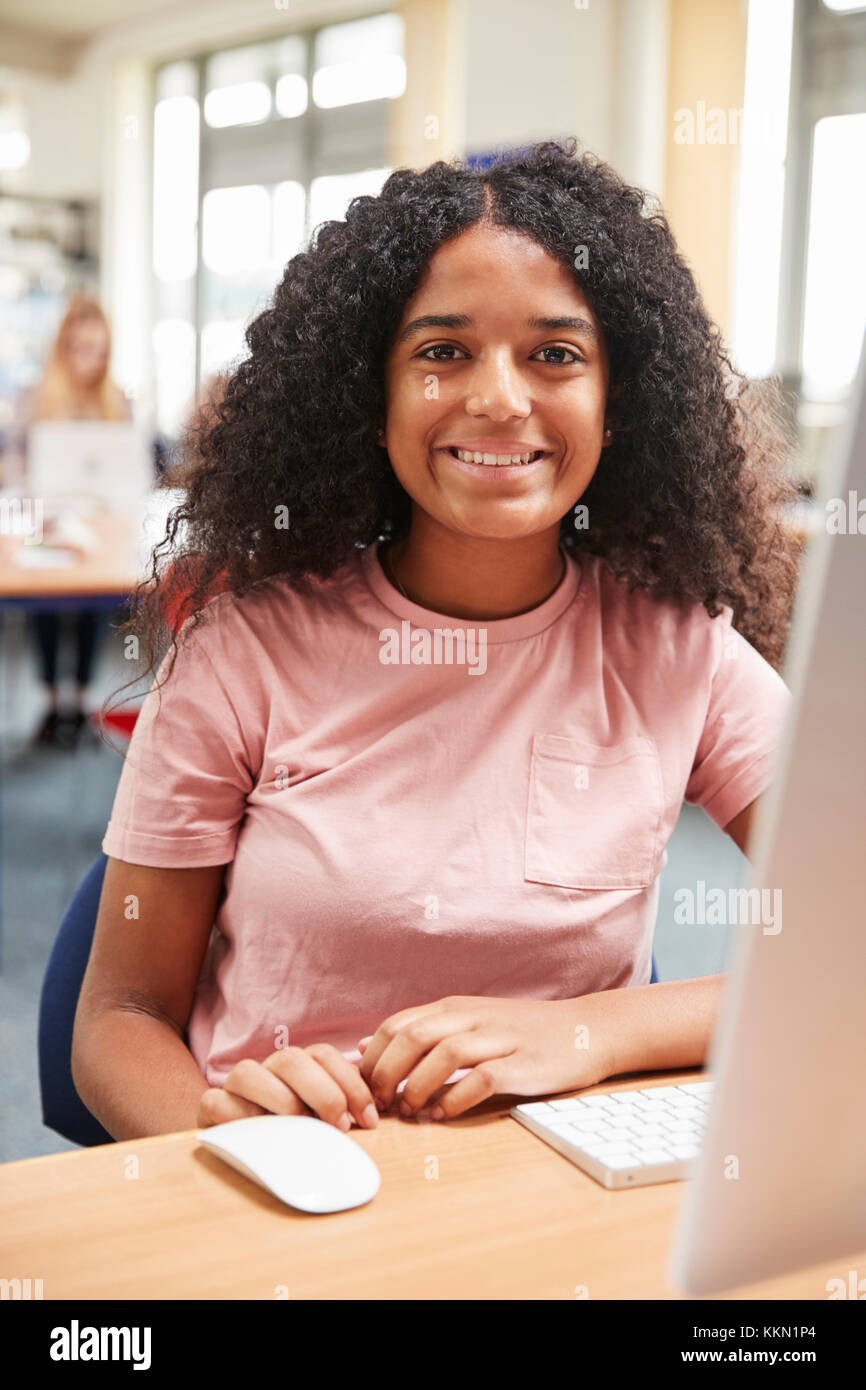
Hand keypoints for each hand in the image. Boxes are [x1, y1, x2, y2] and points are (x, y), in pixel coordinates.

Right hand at [197, 1043, 379, 1130]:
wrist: (242, 1149)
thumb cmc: (294, 1136)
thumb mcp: (324, 1121)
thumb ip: (345, 1107)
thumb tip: (374, 1114)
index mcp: (298, 1066)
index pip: (324, 1055)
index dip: (350, 1083)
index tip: (368, 1119)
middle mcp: (267, 1068)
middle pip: (291, 1059)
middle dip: (323, 1092)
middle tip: (341, 1126)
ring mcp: (236, 1085)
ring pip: (249, 1072)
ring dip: (282, 1102)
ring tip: (302, 1129)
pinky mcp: (211, 1107)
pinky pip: (216, 1101)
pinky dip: (238, 1117)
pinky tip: (261, 1137)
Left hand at [357, 994, 613, 1120]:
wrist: (584, 1029)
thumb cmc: (520, 1031)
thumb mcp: (466, 1020)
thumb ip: (419, 1032)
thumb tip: (363, 1046)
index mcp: (454, 1007)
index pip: (397, 1025)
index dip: (372, 1058)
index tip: (363, 1088)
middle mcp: (473, 1017)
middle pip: (414, 1037)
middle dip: (387, 1073)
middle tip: (379, 1105)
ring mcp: (499, 1039)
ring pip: (444, 1054)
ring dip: (418, 1086)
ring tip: (410, 1111)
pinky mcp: (523, 1064)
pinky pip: (483, 1079)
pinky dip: (457, 1098)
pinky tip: (445, 1115)